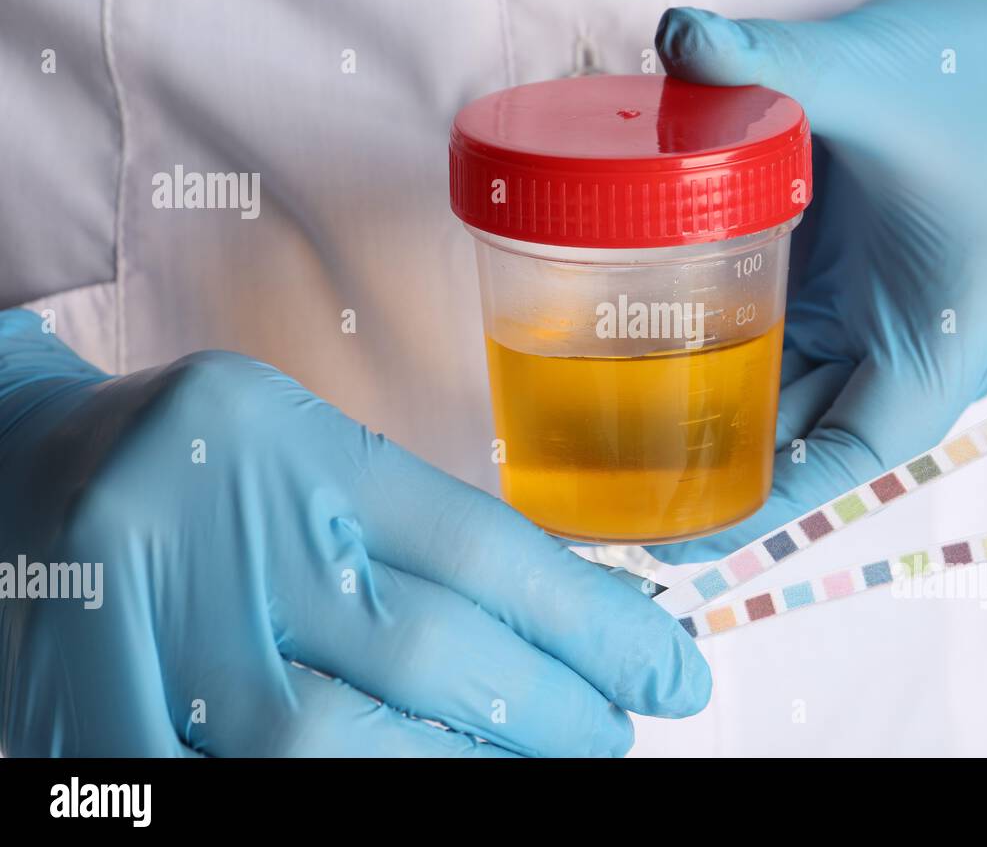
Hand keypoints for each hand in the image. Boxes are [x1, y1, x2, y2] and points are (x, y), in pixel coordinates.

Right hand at [0, 309, 708, 755]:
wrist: (17, 464)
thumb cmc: (197, 466)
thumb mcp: (312, 460)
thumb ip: (414, 538)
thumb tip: (560, 629)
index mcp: (295, 443)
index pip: (480, 546)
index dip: (592, 625)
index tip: (668, 672)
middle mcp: (222, 524)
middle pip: (425, 648)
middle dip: (545, 712)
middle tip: (610, 733)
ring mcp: (147, 623)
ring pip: (330, 741)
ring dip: (459, 771)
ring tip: (537, 769)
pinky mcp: (82, 705)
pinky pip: (228, 782)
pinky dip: (334, 795)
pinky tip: (410, 790)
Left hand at [649, 0, 986, 562]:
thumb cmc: (979, 77)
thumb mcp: (879, 75)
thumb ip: (779, 61)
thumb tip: (678, 36)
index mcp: (944, 342)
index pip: (848, 456)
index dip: (766, 502)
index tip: (682, 530)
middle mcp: (907, 349)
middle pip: (800, 437)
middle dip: (712, 466)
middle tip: (607, 491)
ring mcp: (871, 322)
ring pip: (780, 392)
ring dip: (705, 415)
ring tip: (604, 440)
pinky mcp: (841, 288)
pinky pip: (774, 341)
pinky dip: (717, 354)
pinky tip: (643, 357)